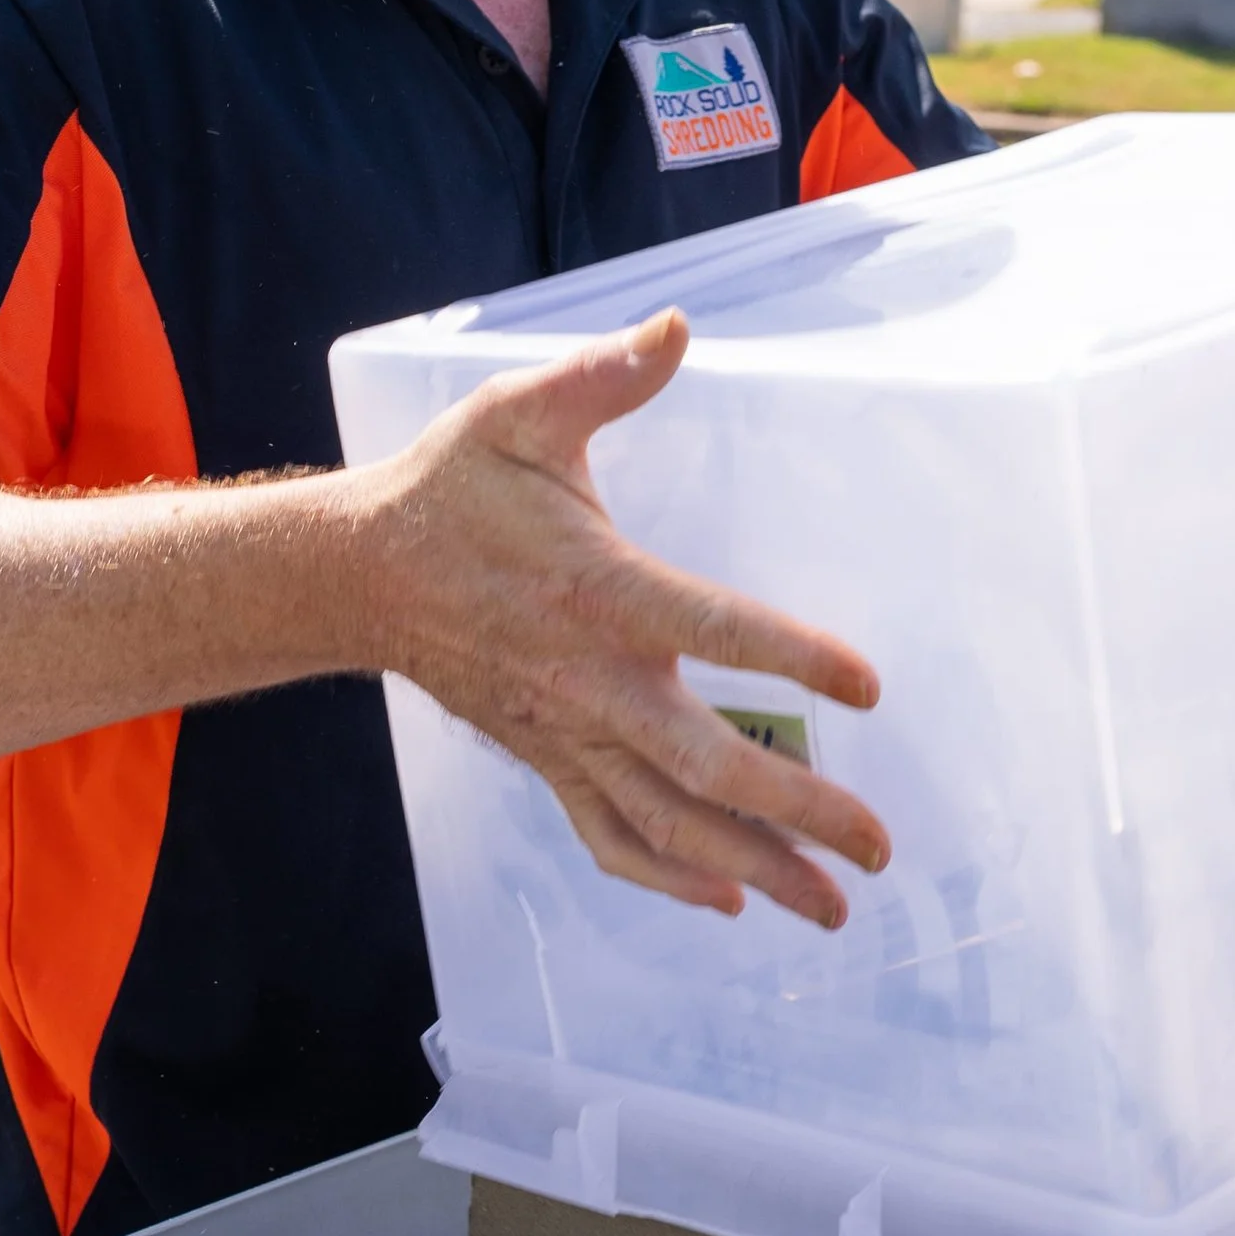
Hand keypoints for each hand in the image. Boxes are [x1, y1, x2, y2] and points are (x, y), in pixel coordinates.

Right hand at [361, 307, 887, 926]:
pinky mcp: (549, 760)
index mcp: (601, 590)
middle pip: (708, 767)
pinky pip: (610, 834)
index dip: (793, 660)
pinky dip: (668, 876)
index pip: (715, 631)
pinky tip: (726, 899)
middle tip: (878, 849)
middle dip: (800, 814)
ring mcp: (570, 734)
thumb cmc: (449, 490)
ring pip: (670, 821)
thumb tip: (676, 328)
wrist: (356, 576)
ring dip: (754, 869)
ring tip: (829, 907)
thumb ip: (602, 377)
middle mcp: (592, 680)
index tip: (867, 689)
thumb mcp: (517, 414)